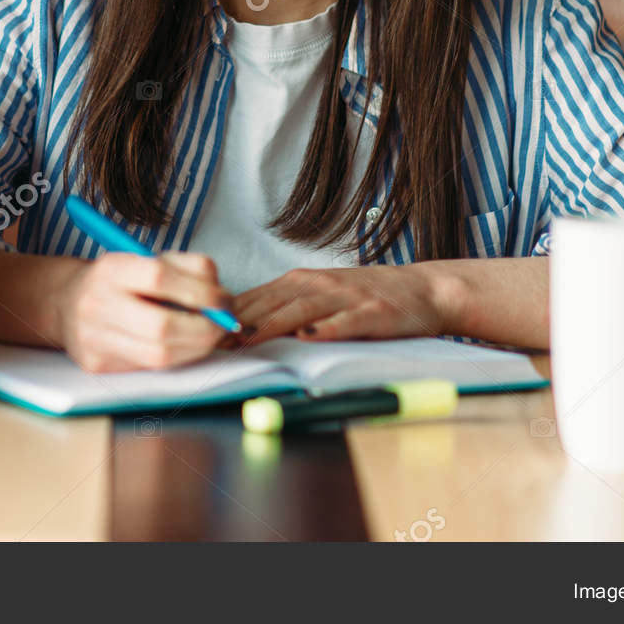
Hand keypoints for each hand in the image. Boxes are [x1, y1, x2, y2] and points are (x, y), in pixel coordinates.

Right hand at [56, 252, 236, 372]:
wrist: (66, 303)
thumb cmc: (120, 280)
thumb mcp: (149, 259)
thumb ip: (190, 269)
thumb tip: (224, 300)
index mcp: (111, 269)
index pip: (160, 277)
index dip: (201, 291)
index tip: (225, 299)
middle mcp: (97, 304)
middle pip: (161, 326)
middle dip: (204, 329)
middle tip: (223, 325)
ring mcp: (93, 339)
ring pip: (158, 355)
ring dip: (195, 348)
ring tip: (209, 336)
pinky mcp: (96, 364)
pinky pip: (148, 367)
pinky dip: (176, 358)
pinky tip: (185, 346)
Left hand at [232, 265, 447, 344]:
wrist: (422, 290)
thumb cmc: (365, 297)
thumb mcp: (321, 293)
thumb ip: (285, 306)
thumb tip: (238, 326)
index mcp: (301, 281)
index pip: (254, 298)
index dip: (227, 316)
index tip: (201, 333)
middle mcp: (318, 285)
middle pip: (270, 304)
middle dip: (239, 323)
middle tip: (212, 342)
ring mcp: (344, 298)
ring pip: (300, 311)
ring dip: (270, 326)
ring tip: (246, 340)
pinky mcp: (370, 313)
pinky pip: (345, 322)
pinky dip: (326, 329)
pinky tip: (310, 338)